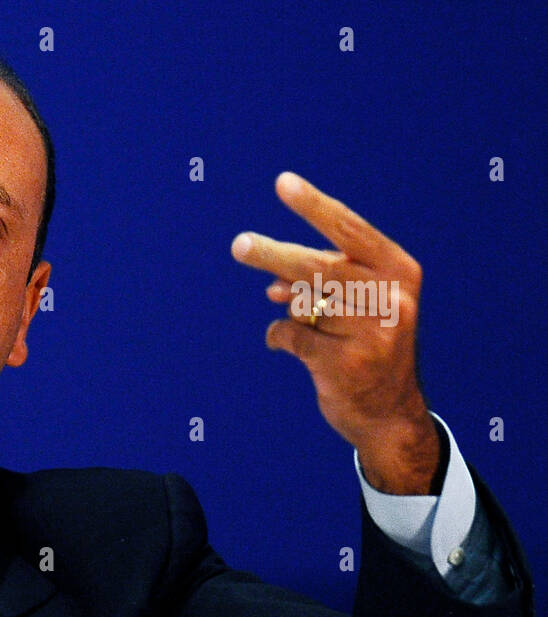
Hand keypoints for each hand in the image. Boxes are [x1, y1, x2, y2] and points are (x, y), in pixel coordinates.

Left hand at [232, 172, 438, 493]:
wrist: (388, 412)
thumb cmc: (367, 345)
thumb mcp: (359, 303)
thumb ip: (323, 282)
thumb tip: (271, 283)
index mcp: (399, 271)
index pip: (350, 230)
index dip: (314, 206)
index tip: (282, 183)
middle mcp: (392, 298)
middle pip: (317, 267)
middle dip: (273, 255)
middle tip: (239, 245)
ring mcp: (372, 332)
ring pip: (301, 303)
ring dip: (290, 311)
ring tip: (298, 318)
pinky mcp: (346, 363)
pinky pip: (290, 335)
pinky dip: (278, 336)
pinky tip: (284, 343)